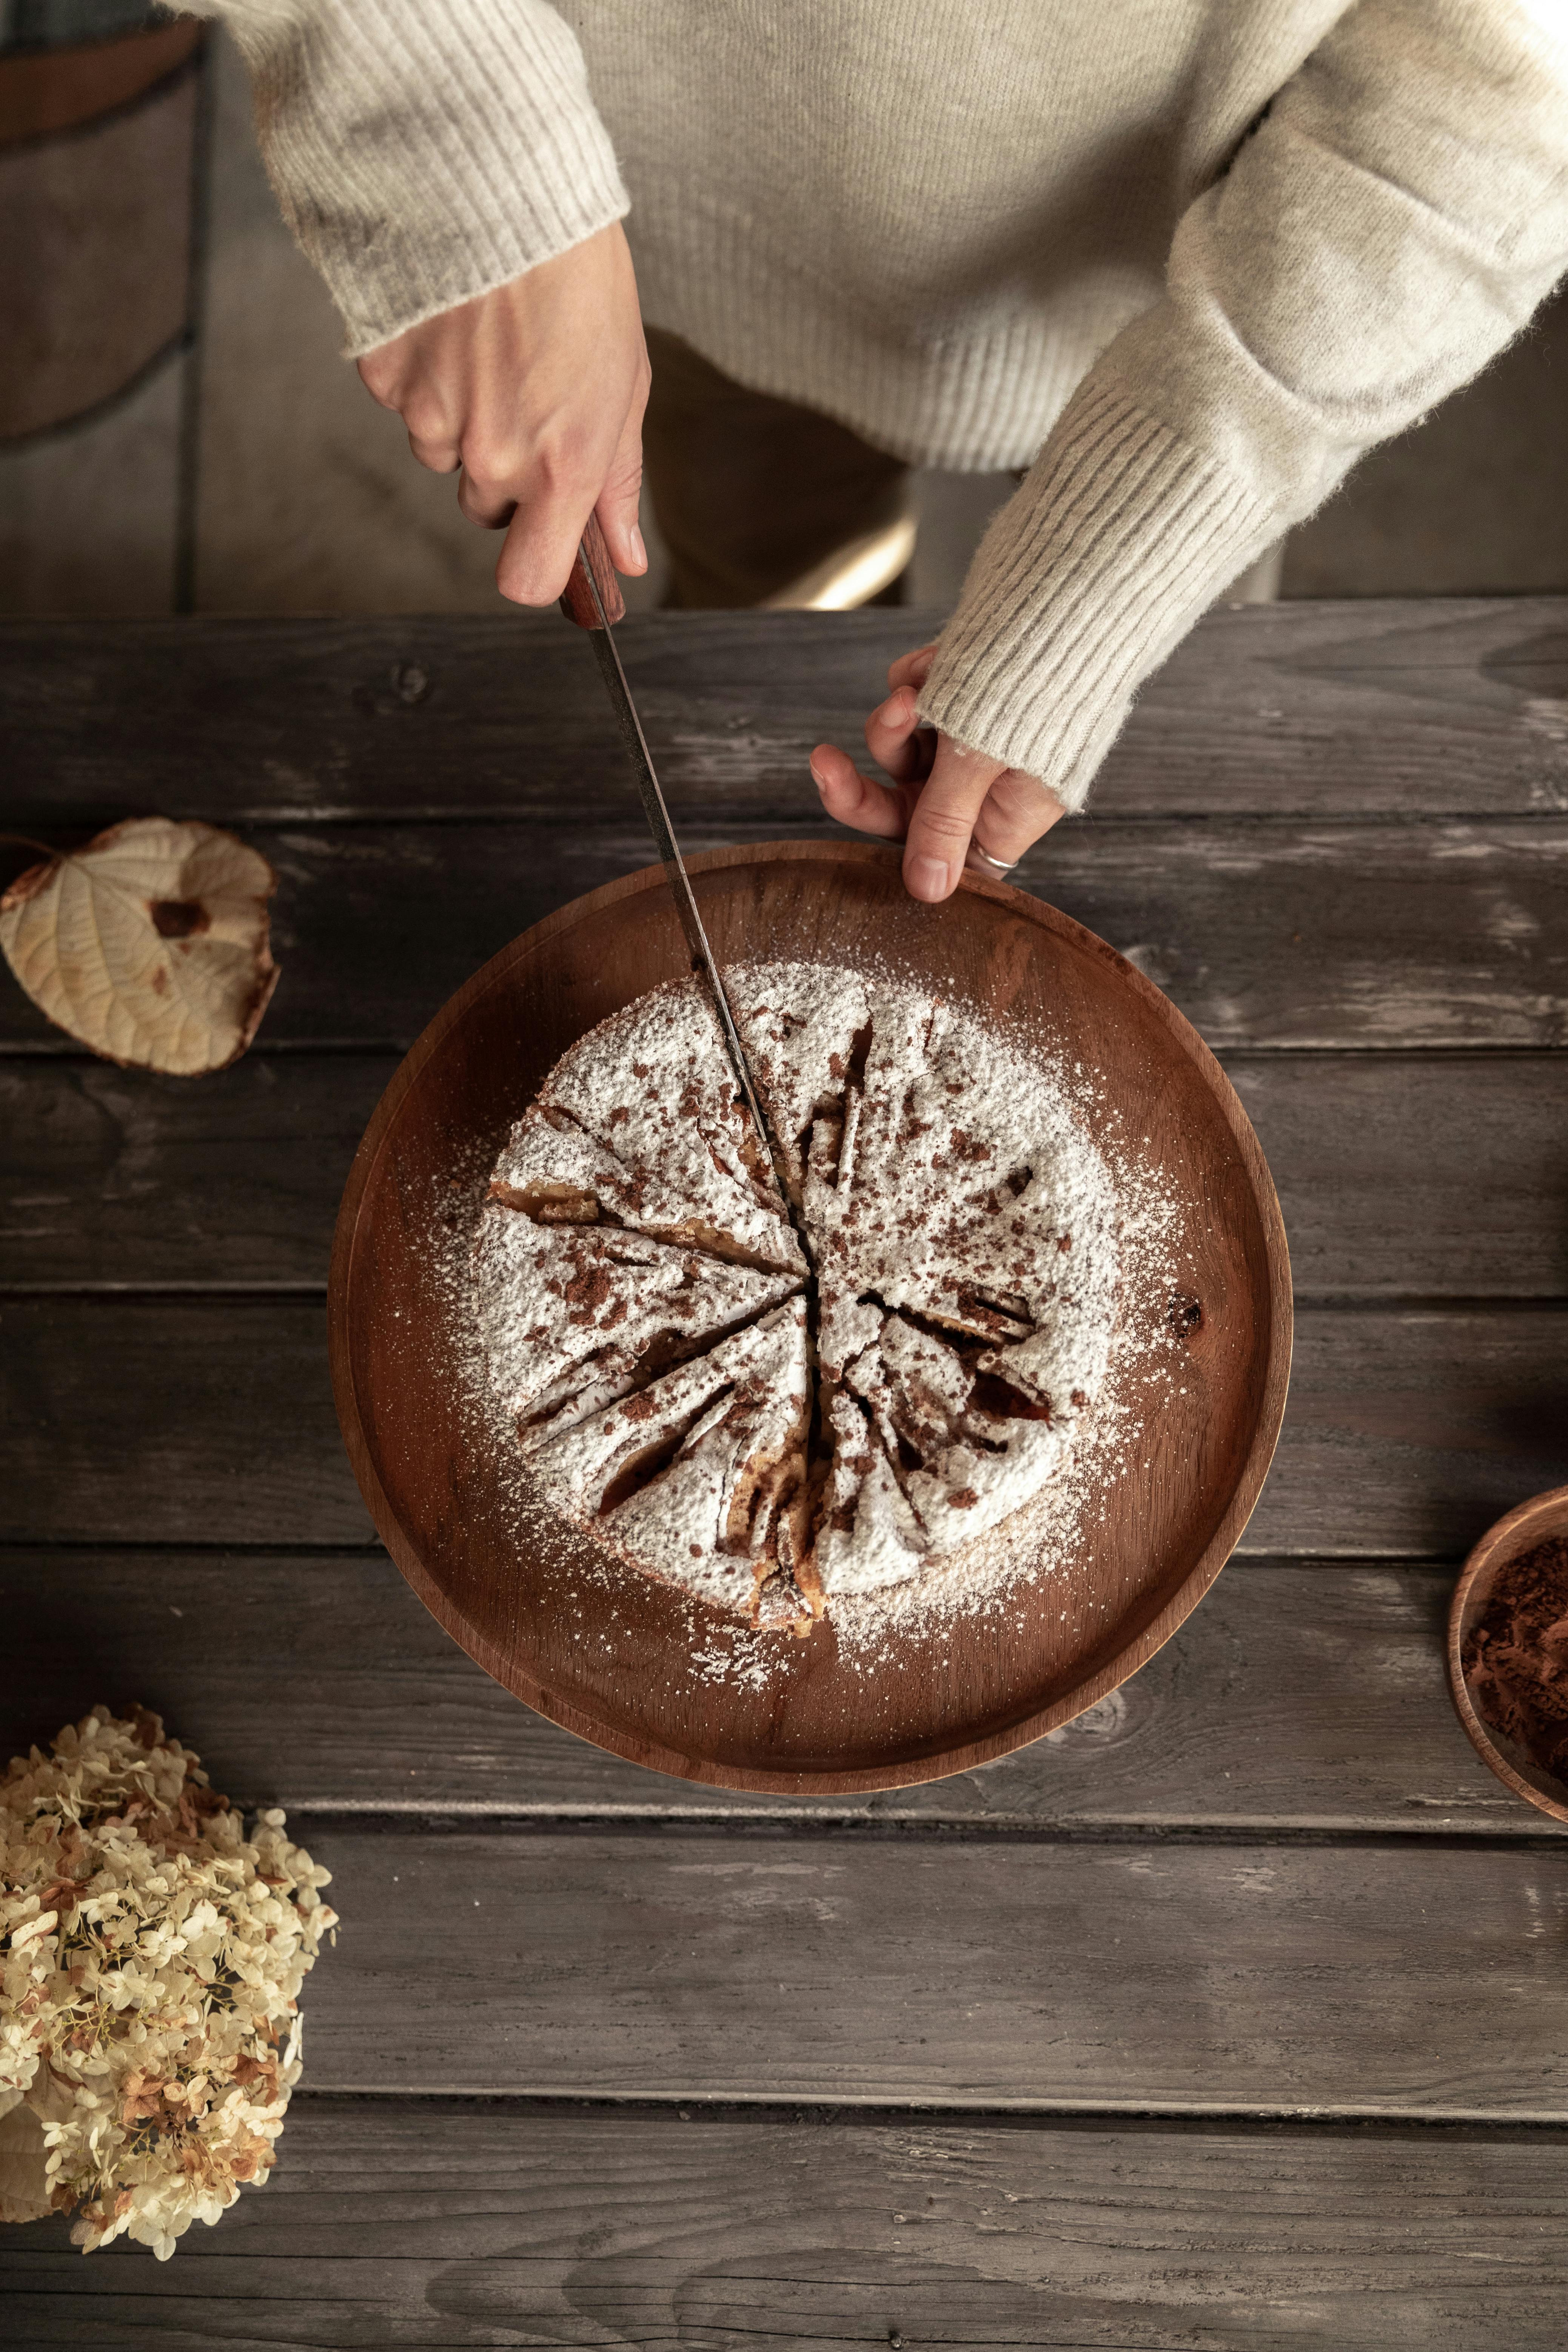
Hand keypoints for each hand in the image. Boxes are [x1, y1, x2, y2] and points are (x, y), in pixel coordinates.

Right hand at [356, 221, 648, 604]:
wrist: (500, 184)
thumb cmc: (575, 276)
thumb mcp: (624, 382)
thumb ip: (618, 482)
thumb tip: (626, 556)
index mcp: (560, 467)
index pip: (529, 580)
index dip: (537, 569)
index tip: (546, 543)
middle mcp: (493, 456)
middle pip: (484, 509)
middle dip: (504, 471)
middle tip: (526, 394)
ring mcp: (432, 419)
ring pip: (441, 453)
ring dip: (463, 418)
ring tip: (490, 345)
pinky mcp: (387, 376)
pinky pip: (404, 401)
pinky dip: (424, 373)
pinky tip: (452, 323)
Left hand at [810, 646, 1065, 901]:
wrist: (1070, 597)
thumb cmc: (1039, 683)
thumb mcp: (983, 758)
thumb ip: (946, 820)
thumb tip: (927, 892)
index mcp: (1004, 819)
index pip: (940, 858)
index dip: (896, 847)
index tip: (855, 811)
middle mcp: (986, 790)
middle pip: (904, 808)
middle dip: (859, 784)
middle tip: (823, 760)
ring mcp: (970, 745)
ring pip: (901, 750)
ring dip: (894, 720)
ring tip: (913, 690)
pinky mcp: (960, 703)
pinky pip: (912, 701)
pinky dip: (916, 681)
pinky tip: (943, 659)